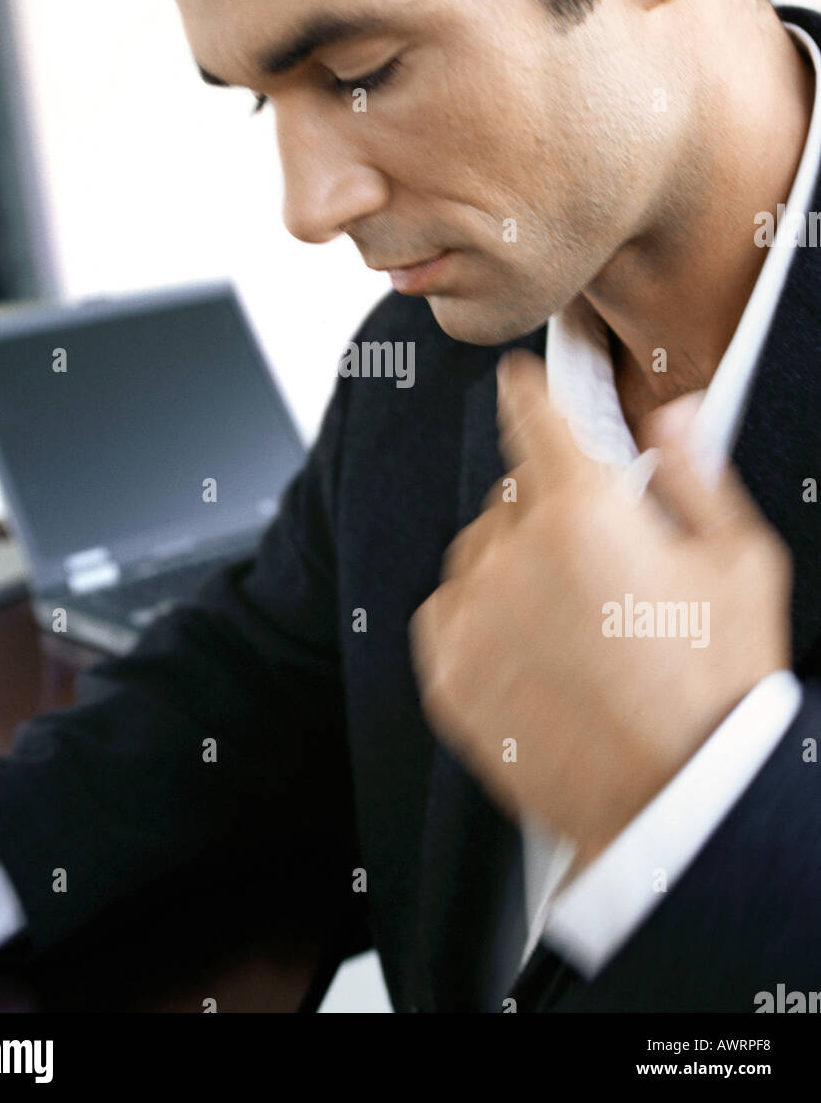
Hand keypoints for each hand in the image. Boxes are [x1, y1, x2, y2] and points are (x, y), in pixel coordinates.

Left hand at [409, 350, 791, 867]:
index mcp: (582, 510)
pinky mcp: (447, 669)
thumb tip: (671, 411)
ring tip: (574, 620)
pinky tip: (537, 648)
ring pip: (478, 551)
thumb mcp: (739, 564)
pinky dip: (482, 614)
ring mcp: (471, 614)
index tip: (521, 378)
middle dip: (550, 507)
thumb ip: (695, 471)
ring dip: (513, 562)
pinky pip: (449, 608)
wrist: (673, 808)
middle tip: (601, 562)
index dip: (532, 388)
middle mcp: (511, 552)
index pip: (533, 413)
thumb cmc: (715, 689)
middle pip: (512, 492)